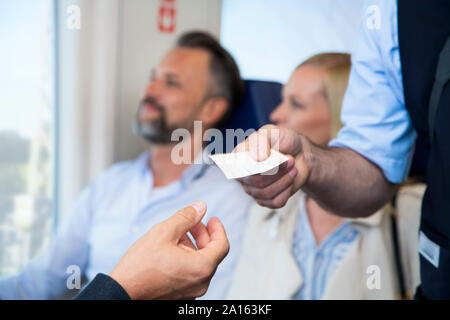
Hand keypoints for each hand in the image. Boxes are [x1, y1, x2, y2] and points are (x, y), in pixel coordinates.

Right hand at [109, 201, 228, 299]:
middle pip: (211, 254)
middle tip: (192, 222)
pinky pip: (191, 274)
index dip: (218, 229)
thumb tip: (201, 206)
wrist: (122, 291)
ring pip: (200, 264)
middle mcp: (201, 283)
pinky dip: (187, 259)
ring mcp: (191, 292)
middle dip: (203, 235)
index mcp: (202, 268)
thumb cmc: (141, 265)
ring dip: (193, 246)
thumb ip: (186, 217)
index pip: (222, 245)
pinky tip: (172, 250)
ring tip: (177, 235)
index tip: (212, 218)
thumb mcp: (164, 232)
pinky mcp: (181, 296)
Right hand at [233, 124, 311, 208]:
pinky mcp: (267, 199)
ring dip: (284, 180)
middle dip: (277, 172)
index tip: (268, 158)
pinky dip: (287, 191)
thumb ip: (262, 141)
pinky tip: (290, 179)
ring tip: (292, 168)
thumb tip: (257, 158)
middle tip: (290, 160)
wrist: (300, 152)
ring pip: (266, 193)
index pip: (237, 168)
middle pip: (256, 182)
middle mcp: (243, 176)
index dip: (252, 166)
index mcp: (239, 158)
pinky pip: (275, 202)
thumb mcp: (273, 132)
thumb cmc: (283, 140)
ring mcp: (254, 190)